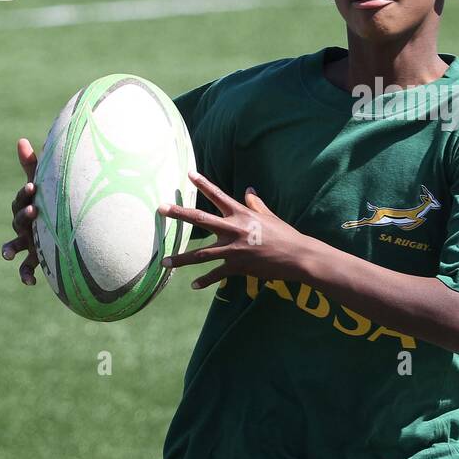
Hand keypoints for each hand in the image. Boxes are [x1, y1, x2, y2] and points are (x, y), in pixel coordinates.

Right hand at [1, 138, 40, 284]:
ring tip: (7, 254)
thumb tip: (21, 139)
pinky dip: (26, 276)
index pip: (22, 199)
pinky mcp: (36, 259)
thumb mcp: (45, 184)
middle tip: (34, 211)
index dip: (26, 194)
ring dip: (9, 249)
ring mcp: (28, 242)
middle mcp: (24, 224)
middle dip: (24, 217)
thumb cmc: (53, 201)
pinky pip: (26, 269)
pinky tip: (31, 282)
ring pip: (13, 246)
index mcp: (26, 205)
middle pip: (18, 221)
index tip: (34, 187)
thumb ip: (32, 165)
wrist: (67, 226)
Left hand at [158, 172, 313, 289]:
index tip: (189, 174)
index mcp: (241, 214)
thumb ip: (255, 204)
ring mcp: (233, 249)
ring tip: (164, 262)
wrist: (297, 256)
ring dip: (180, 259)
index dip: (203, 183)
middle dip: (179, 213)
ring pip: (200, 254)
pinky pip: (216, 274)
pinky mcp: (237, 267)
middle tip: (160, 209)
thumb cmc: (285, 234)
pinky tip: (193, 285)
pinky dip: (204, 281)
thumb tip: (249, 190)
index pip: (218, 195)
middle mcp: (233, 229)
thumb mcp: (270, 216)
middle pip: (200, 219)